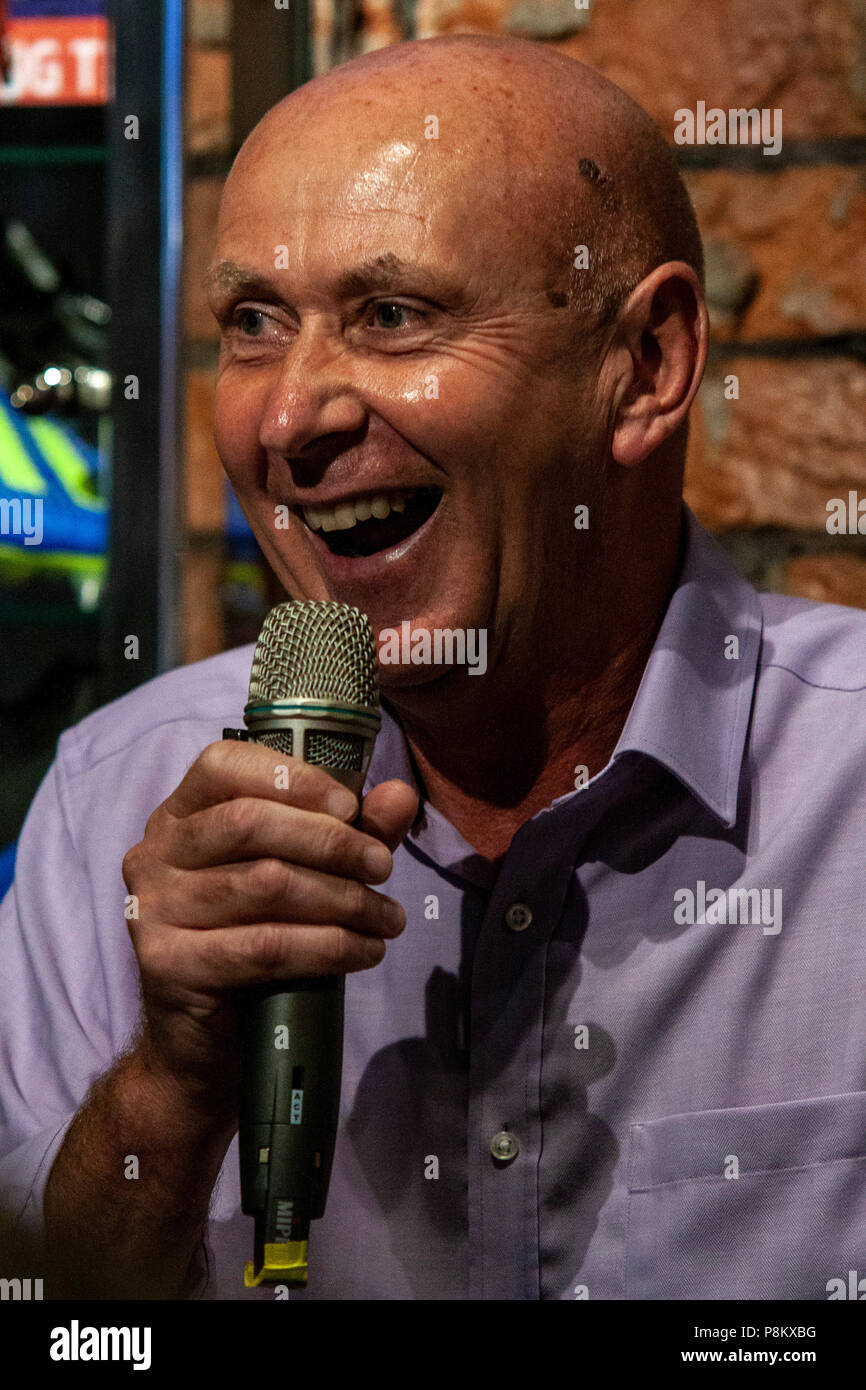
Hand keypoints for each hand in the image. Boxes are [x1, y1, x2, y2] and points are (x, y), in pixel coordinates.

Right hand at [122, 739, 417, 1120]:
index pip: (223, 764)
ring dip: (343, 900)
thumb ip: (348, 830)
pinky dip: (328, 947)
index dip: (292, 777)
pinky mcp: (167, 964)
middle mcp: (154, 853)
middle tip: (383, 868)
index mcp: (179, 814)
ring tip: (387, 918)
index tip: (350, 806)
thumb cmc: (255, 937)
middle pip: (250, 823)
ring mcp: (153, 909)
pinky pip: (264, 946)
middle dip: (332, 843)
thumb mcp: (306, 872)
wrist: (204, 1040)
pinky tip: (365, 951)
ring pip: (266, 885)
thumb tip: (400, 795)